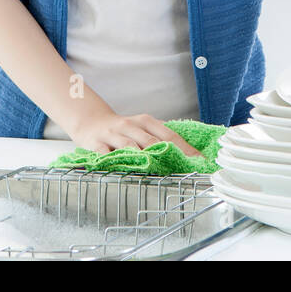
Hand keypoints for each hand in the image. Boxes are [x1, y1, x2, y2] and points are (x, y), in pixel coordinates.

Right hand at [70, 112, 199, 156]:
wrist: (90, 121)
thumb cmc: (122, 129)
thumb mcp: (142, 126)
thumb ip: (160, 136)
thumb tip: (189, 153)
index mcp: (145, 121)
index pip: (170, 135)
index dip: (186, 149)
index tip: (200, 162)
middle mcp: (130, 125)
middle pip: (152, 140)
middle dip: (168, 155)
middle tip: (184, 170)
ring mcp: (113, 134)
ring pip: (129, 145)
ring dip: (143, 156)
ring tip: (157, 168)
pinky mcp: (96, 143)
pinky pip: (105, 153)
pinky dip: (113, 160)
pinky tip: (122, 168)